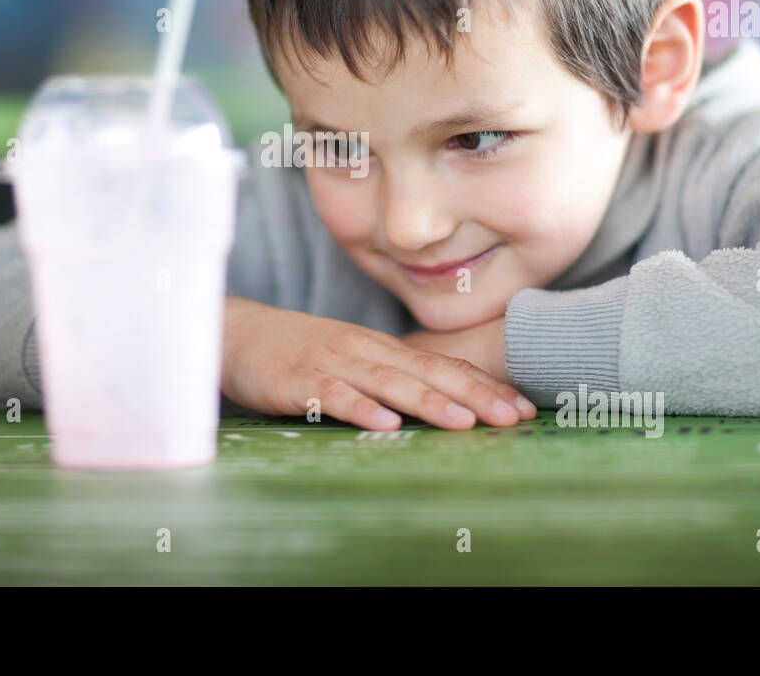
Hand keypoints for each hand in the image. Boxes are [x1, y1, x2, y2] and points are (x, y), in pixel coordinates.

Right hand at [221, 296, 534, 429]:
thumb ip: (390, 377)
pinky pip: (334, 396)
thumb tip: (443, 403)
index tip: (523, 408)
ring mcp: (331, 361)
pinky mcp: (298, 379)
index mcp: (381, 348)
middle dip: (474, 395)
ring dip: (428, 402)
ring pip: (387, 382)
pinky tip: (385, 425)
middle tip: (513, 418)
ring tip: (463, 423)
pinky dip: (361, 409)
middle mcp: (364, 350)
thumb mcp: (351, 360)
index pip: (442, 365)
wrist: (236, 333)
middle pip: (427, 371)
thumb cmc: (298, 353)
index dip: (484, 386)